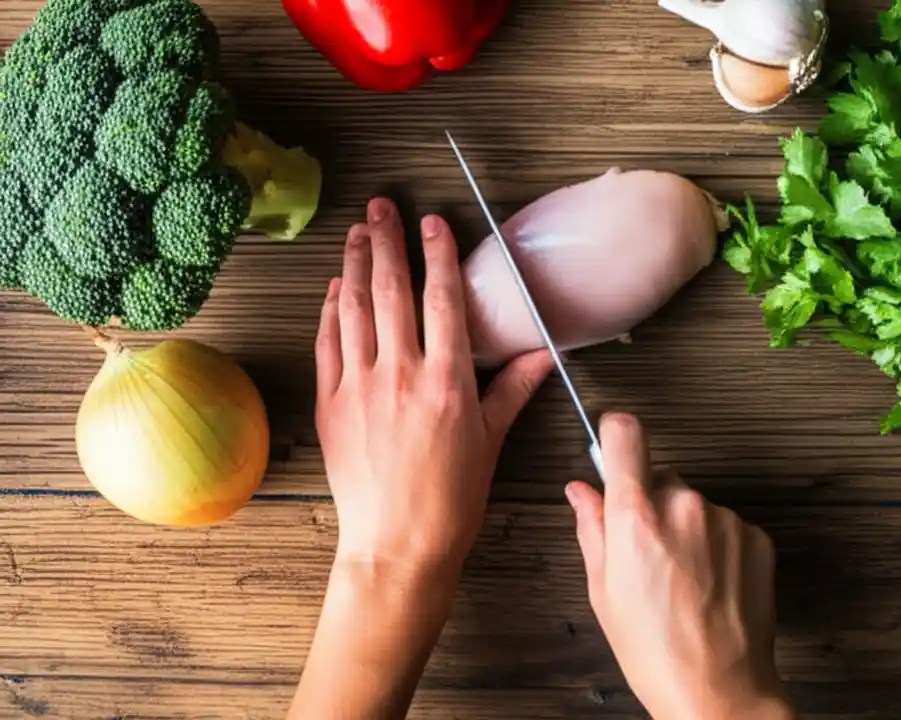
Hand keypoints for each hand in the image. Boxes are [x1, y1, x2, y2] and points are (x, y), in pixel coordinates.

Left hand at [314, 197, 553, 578]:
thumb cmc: (452, 498)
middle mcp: (400, 375)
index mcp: (447, 381)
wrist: (399, 544)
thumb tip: (542, 353)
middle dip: (386, 242)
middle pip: (391, 292)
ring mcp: (360, 388)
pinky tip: (334, 288)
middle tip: (381, 207)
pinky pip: (328, 344)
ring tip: (356, 232)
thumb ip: (512, 387)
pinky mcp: (331, 405)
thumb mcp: (491, 439)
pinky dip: (330, 311)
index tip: (433, 223)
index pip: (442, 300)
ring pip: (353, 310)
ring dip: (353, 265)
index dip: (438, 254)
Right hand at [566, 414, 791, 719]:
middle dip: (651, 503)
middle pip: (661, 478)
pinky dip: (717, 546)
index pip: (626, 435)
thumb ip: (592, 528)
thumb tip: (582, 492)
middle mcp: (684, 508)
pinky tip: (710, 585)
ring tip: (683, 580)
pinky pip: (726, 525)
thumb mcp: (603, 591)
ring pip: (695, 504)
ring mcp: (725, 521)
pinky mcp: (755, 536)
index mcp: (636, 519)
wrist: (718, 689)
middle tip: (648, 553)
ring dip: (687, 528)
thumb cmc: (655, 651)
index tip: (614, 437)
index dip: (616, 433)